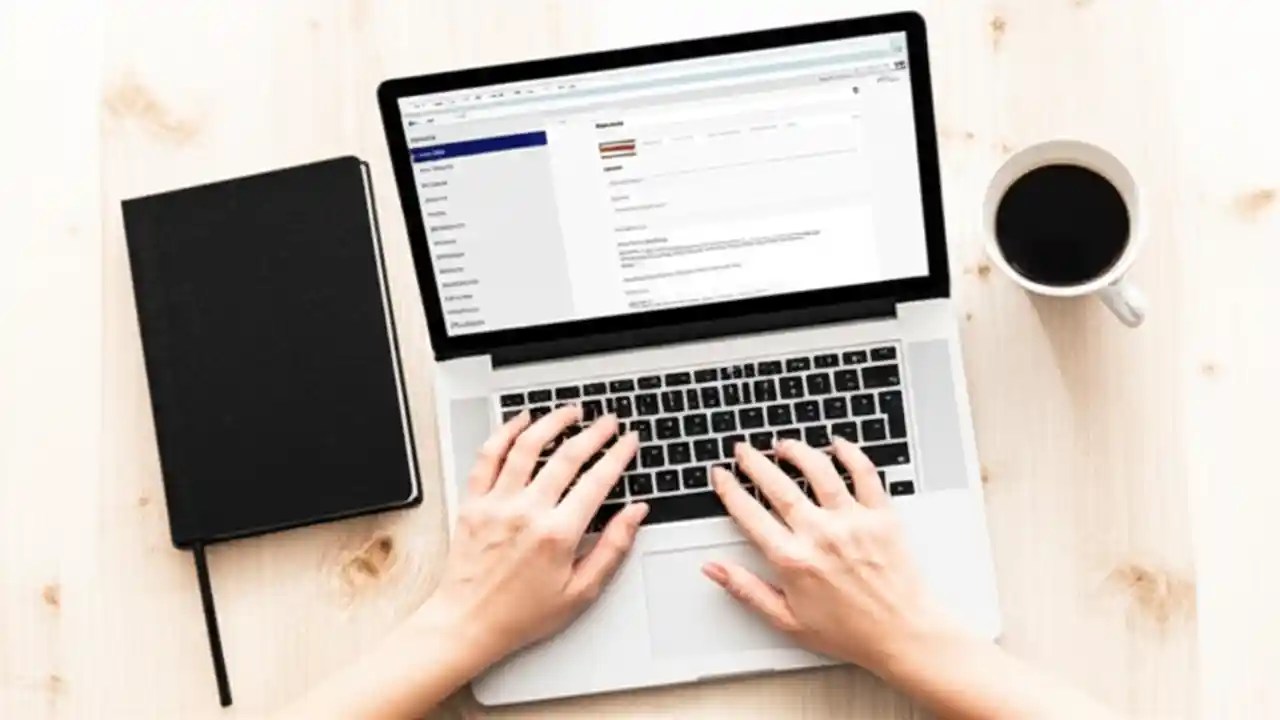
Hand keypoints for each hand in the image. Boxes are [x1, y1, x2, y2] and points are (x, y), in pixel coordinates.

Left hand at [413, 406, 645, 671]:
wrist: (467, 623)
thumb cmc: (521, 614)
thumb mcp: (581, 592)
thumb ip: (613, 548)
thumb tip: (635, 514)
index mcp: (558, 534)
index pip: (597, 480)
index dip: (618, 455)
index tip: (629, 442)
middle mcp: (527, 512)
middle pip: (567, 456)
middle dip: (594, 432)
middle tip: (608, 422)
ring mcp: (497, 504)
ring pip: (527, 446)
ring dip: (552, 422)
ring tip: (570, 412)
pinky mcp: (473, 503)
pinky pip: (488, 456)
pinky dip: (504, 432)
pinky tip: (520, 421)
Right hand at [705, 437, 957, 676]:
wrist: (903, 634)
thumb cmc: (850, 631)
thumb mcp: (787, 620)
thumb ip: (747, 590)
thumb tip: (714, 570)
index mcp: (793, 560)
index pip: (749, 514)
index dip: (729, 490)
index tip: (721, 475)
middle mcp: (820, 535)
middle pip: (778, 485)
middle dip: (754, 462)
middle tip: (743, 450)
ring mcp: (852, 521)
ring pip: (819, 470)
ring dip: (796, 450)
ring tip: (783, 445)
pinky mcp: (882, 516)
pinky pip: (864, 473)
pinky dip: (850, 453)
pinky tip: (837, 444)